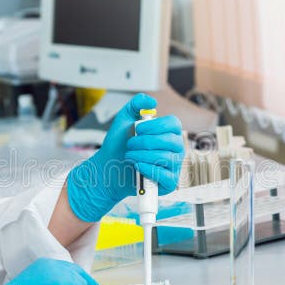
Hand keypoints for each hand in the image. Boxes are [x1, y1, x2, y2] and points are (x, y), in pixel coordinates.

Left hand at [66, 93, 184, 221]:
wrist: (109, 168)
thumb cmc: (119, 145)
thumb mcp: (124, 119)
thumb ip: (136, 104)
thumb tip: (152, 102)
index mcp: (169, 132)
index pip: (173, 124)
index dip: (156, 125)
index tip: (139, 129)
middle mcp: (175, 149)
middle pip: (170, 141)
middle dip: (145, 142)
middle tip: (130, 144)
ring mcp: (174, 166)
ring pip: (166, 158)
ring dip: (142, 156)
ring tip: (130, 156)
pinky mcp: (169, 183)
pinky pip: (165, 175)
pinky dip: (148, 170)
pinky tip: (137, 167)